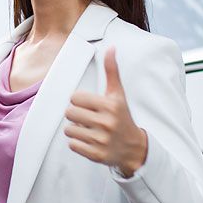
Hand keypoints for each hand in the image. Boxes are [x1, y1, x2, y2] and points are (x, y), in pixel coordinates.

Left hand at [64, 47, 148, 176]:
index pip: (75, 98)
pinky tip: (90, 141)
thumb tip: (110, 48)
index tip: (89, 105)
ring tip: (89, 130)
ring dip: (76, 130)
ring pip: (69, 130)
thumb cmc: (122, 116)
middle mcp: (107, 122)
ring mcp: (102, 140)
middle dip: (76, 115)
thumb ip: (112, 71)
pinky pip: (73, 145)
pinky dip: (78, 143)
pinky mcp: (97, 155)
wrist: (134, 148)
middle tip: (88, 118)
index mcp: (110, 105)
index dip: (79, 101)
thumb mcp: (118, 94)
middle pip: (70, 113)